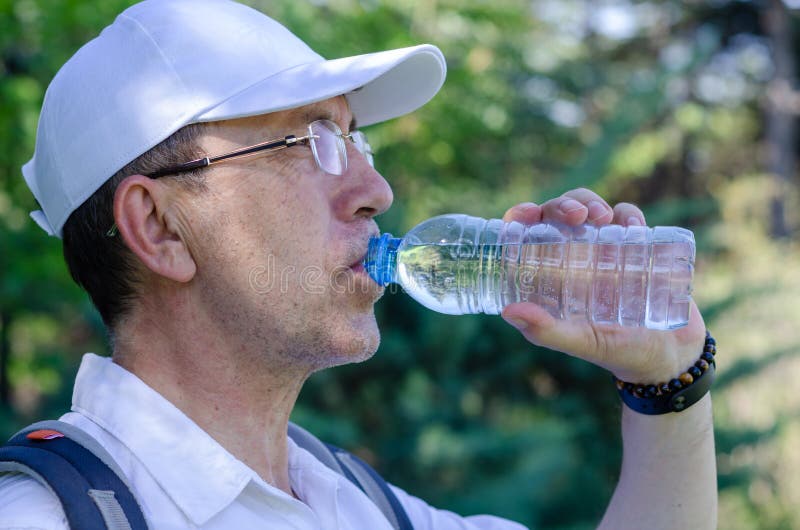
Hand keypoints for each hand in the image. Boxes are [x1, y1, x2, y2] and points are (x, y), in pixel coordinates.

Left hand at [499, 188, 705, 383]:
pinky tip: (632, 227)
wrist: (671, 356)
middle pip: (558, 214)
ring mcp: (605, 249)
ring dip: (592, 202)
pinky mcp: (636, 246)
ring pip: (590, 208)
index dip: (521, 217)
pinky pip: (627, 217)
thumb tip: (508, 312)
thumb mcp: (582, 343)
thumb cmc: (619, 353)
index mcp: (552, 276)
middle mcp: (573, 258)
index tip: (527, 214)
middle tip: (577, 215)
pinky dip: (628, 214)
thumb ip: (546, 332)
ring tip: (604, 218)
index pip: (527, 236)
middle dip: (563, 205)